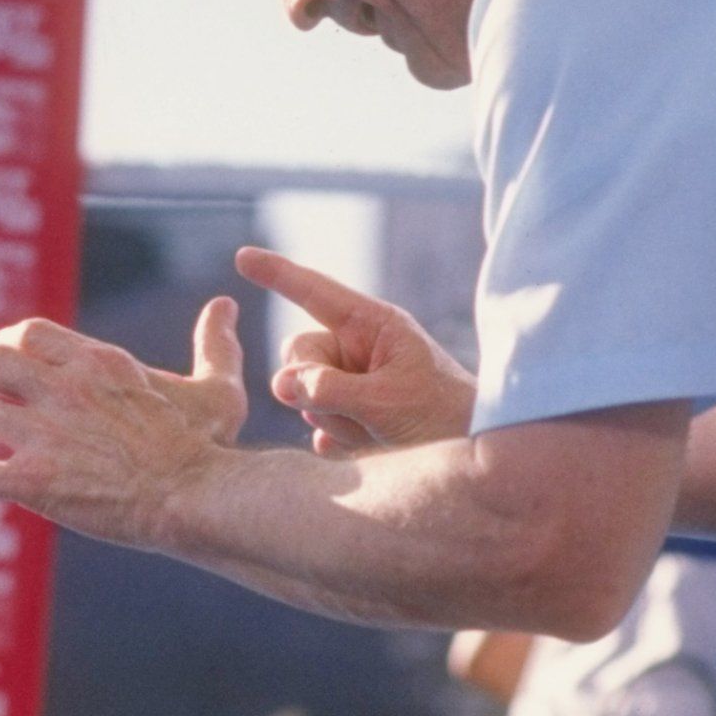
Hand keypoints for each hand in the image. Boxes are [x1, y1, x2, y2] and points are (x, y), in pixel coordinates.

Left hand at [0, 301, 244, 549]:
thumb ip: (215, 345)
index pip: (28, 335)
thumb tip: (225, 305)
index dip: (0, 341)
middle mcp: (62, 389)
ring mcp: (44, 433)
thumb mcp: (216, 389)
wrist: (194, 496)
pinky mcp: (35, 480)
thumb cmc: (207, 448)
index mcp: (97, 362)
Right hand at [239, 247, 475, 456]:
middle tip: (352, 407)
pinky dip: (335, 439)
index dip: (278, 274)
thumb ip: (330, 389)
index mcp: (373, 326)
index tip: (243, 257)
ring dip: (330, 418)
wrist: (472, 459)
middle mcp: (358, 349)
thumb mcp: (386, 401)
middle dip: (311, 383)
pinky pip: (315, 424)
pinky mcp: (349, 417)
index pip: (315, 293)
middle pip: (296, 352)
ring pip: (301, 394)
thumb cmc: (444, 419)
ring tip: (377, 429)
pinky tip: (368, 444)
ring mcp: (351, 383)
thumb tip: (282, 383)